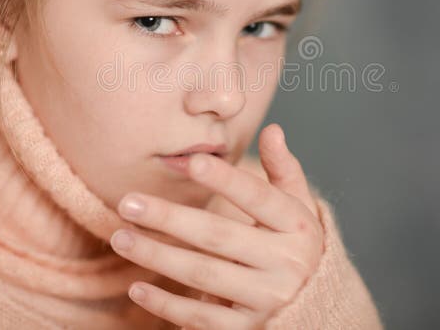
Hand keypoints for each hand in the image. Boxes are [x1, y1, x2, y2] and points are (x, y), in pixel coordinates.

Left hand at [110, 123, 324, 329]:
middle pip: (219, 236)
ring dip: (157, 256)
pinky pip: (202, 316)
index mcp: (298, 227)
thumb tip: (271, 129)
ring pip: (204, 274)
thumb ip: (283, 169)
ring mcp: (267, 299)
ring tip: (120, 238)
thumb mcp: (300, 206)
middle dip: (170, 218)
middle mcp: (286, 263)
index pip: (258, 197)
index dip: (226, 180)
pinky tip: (136, 287)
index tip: (191, 161)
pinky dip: (167, 304)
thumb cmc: (297, 244)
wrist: (319, 308)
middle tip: (127, 202)